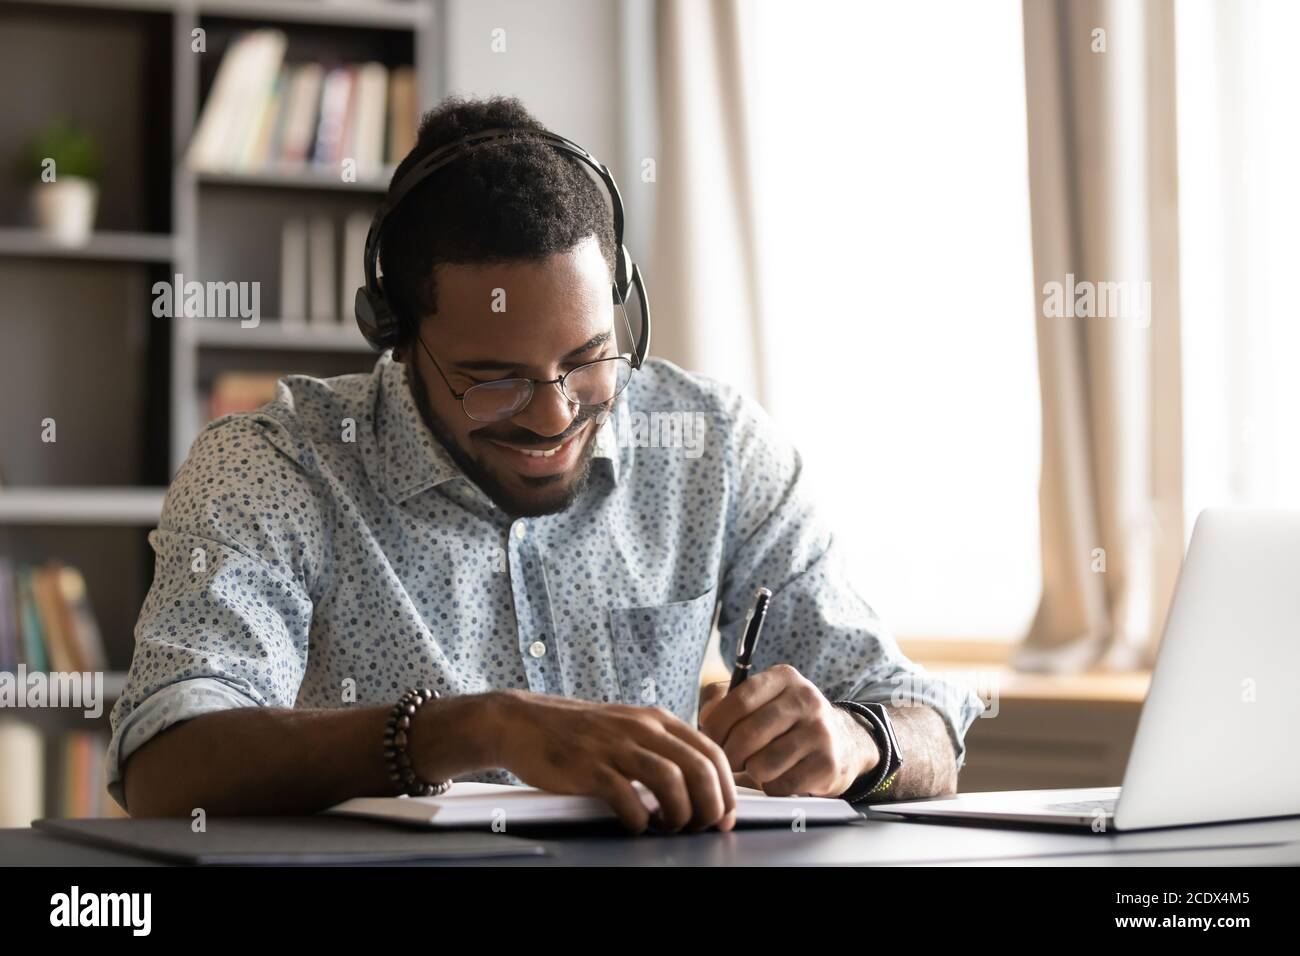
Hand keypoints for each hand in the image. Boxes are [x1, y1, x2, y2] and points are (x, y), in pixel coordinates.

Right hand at [491, 690, 737, 834]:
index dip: (726, 789)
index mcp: (656, 720)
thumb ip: (662, 748)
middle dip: (710, 806)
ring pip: (671, 781)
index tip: (726, 815)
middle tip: (702, 827)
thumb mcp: (628, 727)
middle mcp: (641, 729)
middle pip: (699, 768)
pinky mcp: (589, 768)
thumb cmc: (579, 732)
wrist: (523, 722)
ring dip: (679, 815)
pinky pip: (628, 799)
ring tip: (668, 827)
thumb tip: (700, 784)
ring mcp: (615, 746)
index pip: (711, 751)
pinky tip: (636, 825)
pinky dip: (640, 820)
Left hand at [698, 664, 878, 797]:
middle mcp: (805, 698)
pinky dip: (771, 787)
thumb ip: (722, 699)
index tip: (713, 739)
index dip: (716, 727)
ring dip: (752, 773)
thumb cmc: (784, 722)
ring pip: (761, 765)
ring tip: (757, 766)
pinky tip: (779, 777)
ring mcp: (820, 731)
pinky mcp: (827, 764)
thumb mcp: (758, 698)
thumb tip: (706, 718)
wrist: (841, 742)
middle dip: (730, 755)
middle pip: (746, 736)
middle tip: (731, 760)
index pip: (737, 701)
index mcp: (783, 677)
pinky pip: (780, 786)